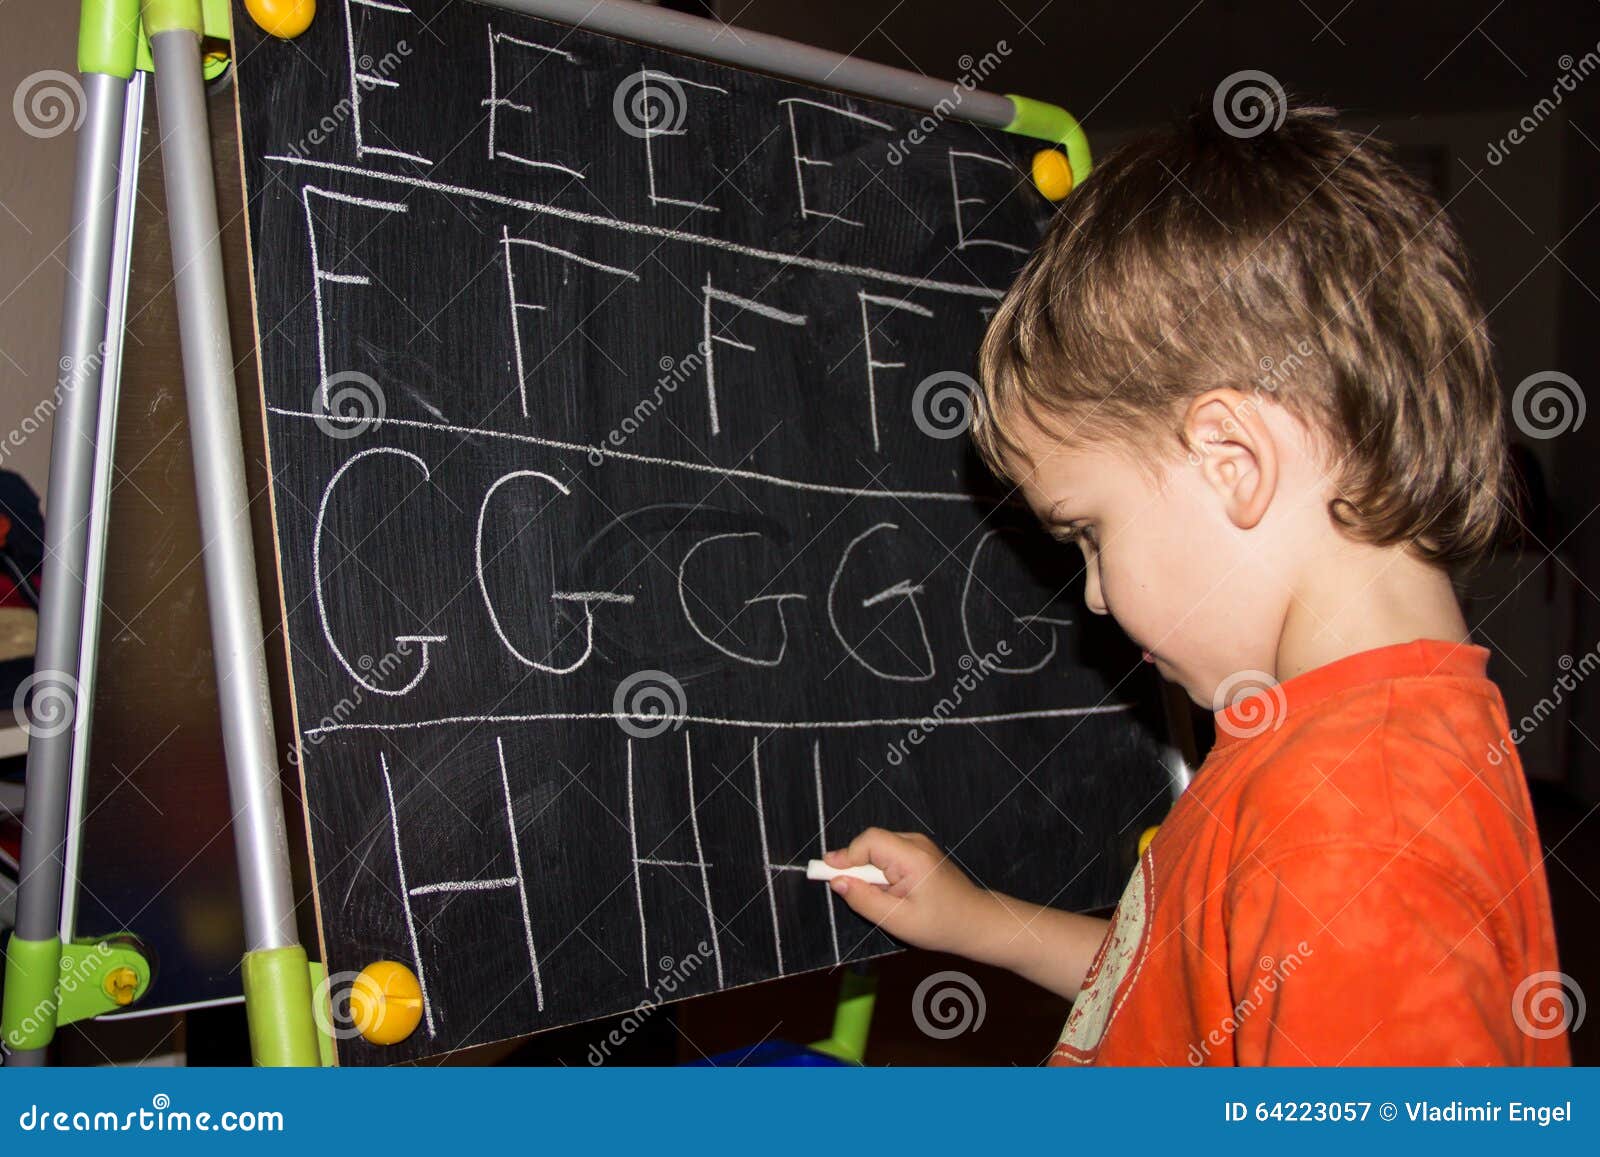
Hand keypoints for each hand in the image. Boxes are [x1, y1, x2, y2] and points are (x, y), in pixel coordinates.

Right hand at [823, 828, 994, 957]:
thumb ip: (864, 900)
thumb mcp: (897, 920)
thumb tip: (836, 882)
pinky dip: (881, 871)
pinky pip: (888, 854)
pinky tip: (891, 892)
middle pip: (871, 843)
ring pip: (878, 848)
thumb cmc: (940, 925)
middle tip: (853, 893)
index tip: (828, 875)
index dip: (846, 856)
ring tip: (881, 897)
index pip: (869, 841)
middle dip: (857, 867)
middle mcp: (916, 843)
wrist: (975, 922)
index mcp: (912, 857)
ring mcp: (919, 845)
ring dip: (869, 870)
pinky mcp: (919, 851)